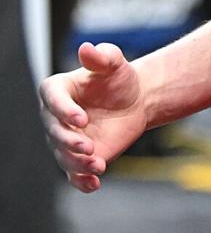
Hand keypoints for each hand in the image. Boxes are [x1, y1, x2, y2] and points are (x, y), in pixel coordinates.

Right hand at [38, 43, 148, 192]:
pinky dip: (82, 181)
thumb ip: (102, 56)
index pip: (53, 101)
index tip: (82, 119)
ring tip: (98, 165)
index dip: (64, 111)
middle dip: (70, 142)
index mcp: (57, 91)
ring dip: (77, 164)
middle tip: (89, 146)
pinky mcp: (79, 157)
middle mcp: (55, 118)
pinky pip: (74, 174)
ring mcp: (66, 139)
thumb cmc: (120, 78)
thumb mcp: (114, 63)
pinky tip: (94, 184)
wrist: (136, 100)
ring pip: (63, 156)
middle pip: (54, 133)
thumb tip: (86, 48)